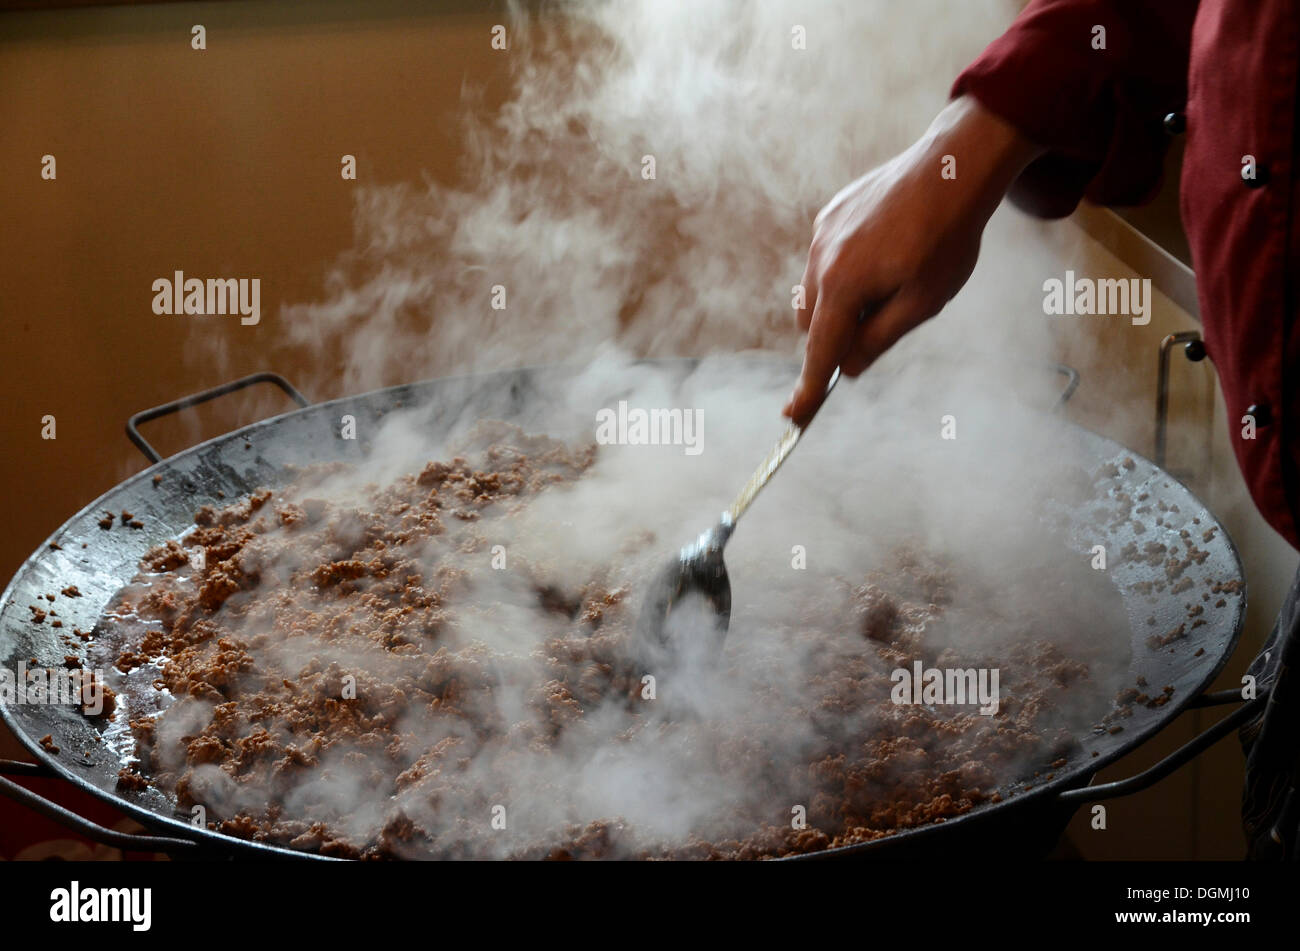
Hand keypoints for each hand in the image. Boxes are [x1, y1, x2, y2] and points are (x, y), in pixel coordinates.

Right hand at [783, 96, 1042, 425]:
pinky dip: (842, 273)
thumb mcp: (923, 302)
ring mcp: (822, 235)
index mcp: (843, 287)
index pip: (820, 351)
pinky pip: (824, 260)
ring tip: (891, 282)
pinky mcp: (829, 215)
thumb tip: (849, 367)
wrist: (950, 169)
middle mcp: (821, 260)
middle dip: (835, 337)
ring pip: (815, 292)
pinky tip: (883, 255)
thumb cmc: (945, 239)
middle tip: (882, 323)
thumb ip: (879, 339)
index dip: (809, 388)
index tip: (794, 416)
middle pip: (812, 324)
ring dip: (839, 304)